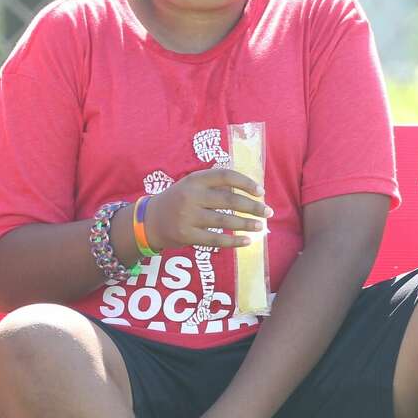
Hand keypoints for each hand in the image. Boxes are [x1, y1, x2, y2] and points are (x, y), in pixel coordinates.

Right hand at [144, 168, 272, 251]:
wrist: (150, 221)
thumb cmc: (178, 200)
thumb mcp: (191, 185)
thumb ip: (214, 185)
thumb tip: (247, 190)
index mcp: (195, 180)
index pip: (225, 176)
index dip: (245, 183)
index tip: (261, 191)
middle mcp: (191, 196)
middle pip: (229, 200)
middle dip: (252, 206)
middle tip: (268, 211)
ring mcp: (188, 217)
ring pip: (225, 221)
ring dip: (246, 224)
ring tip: (261, 226)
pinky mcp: (187, 235)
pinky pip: (216, 239)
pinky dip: (234, 241)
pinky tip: (248, 241)